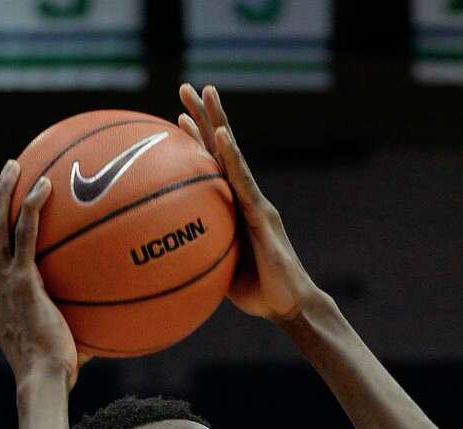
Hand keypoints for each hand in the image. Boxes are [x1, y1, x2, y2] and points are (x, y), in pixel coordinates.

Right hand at [0, 161, 84, 386]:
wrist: (44, 381)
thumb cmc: (55, 374)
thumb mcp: (61, 345)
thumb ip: (75, 328)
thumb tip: (106, 327)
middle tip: (1, 175)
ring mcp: (5, 282)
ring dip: (2, 193)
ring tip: (13, 168)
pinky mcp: (23, 283)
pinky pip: (25, 236)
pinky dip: (32, 208)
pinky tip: (45, 187)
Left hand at [178, 83, 320, 322]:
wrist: (292, 307)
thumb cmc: (260, 295)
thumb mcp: (220, 273)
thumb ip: (203, 256)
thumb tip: (170, 258)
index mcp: (236, 210)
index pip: (213, 169)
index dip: (198, 142)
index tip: (180, 117)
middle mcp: (246, 199)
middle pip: (222, 150)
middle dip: (205, 117)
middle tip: (186, 87)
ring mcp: (256, 202)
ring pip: (232, 154)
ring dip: (217, 120)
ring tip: (204, 91)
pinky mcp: (263, 214)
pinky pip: (243, 180)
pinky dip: (231, 155)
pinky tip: (221, 134)